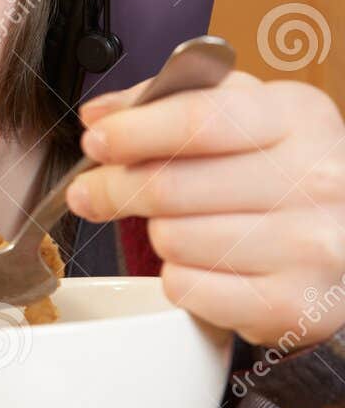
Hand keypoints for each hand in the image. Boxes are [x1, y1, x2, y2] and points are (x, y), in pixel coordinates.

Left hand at [67, 71, 344, 349]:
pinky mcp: (289, 304)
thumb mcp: (246, 115)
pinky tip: (204, 263)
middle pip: (169, 186)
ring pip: (171, 239)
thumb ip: (169, 103)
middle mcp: (314, 181)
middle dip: (115, 188)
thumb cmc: (283, 172)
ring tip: (183, 226)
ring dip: (158, 233)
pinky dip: (178, 276)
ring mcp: (308, 246)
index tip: (96, 142)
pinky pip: (185, 286)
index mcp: (298, 119)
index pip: (199, 120)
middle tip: (93, 191)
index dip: (133, 132)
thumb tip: (101, 115)